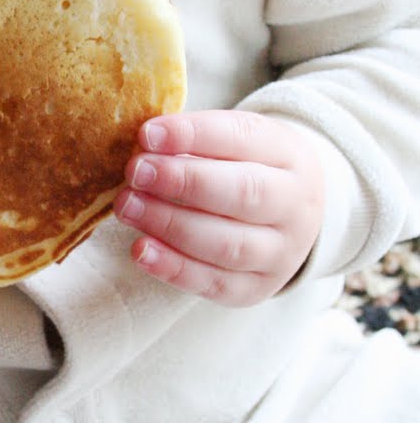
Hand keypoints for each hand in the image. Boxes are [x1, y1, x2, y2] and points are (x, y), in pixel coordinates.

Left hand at [113, 110, 324, 306]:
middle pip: (243, 193)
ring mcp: (280, 253)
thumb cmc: (247, 170)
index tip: (147, 134)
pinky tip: (140, 250)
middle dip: (182, 182)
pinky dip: (173, 268)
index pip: (243, 138)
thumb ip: (195, 141)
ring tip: (128, 207)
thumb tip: (145, 142)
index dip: (193, 135)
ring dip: (170, 225)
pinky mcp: (256, 288)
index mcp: (289, 156)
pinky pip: (215, 283)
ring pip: (228, 244)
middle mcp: (294, 206)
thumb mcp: (235, 143)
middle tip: (135, 172)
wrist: (290, 218)